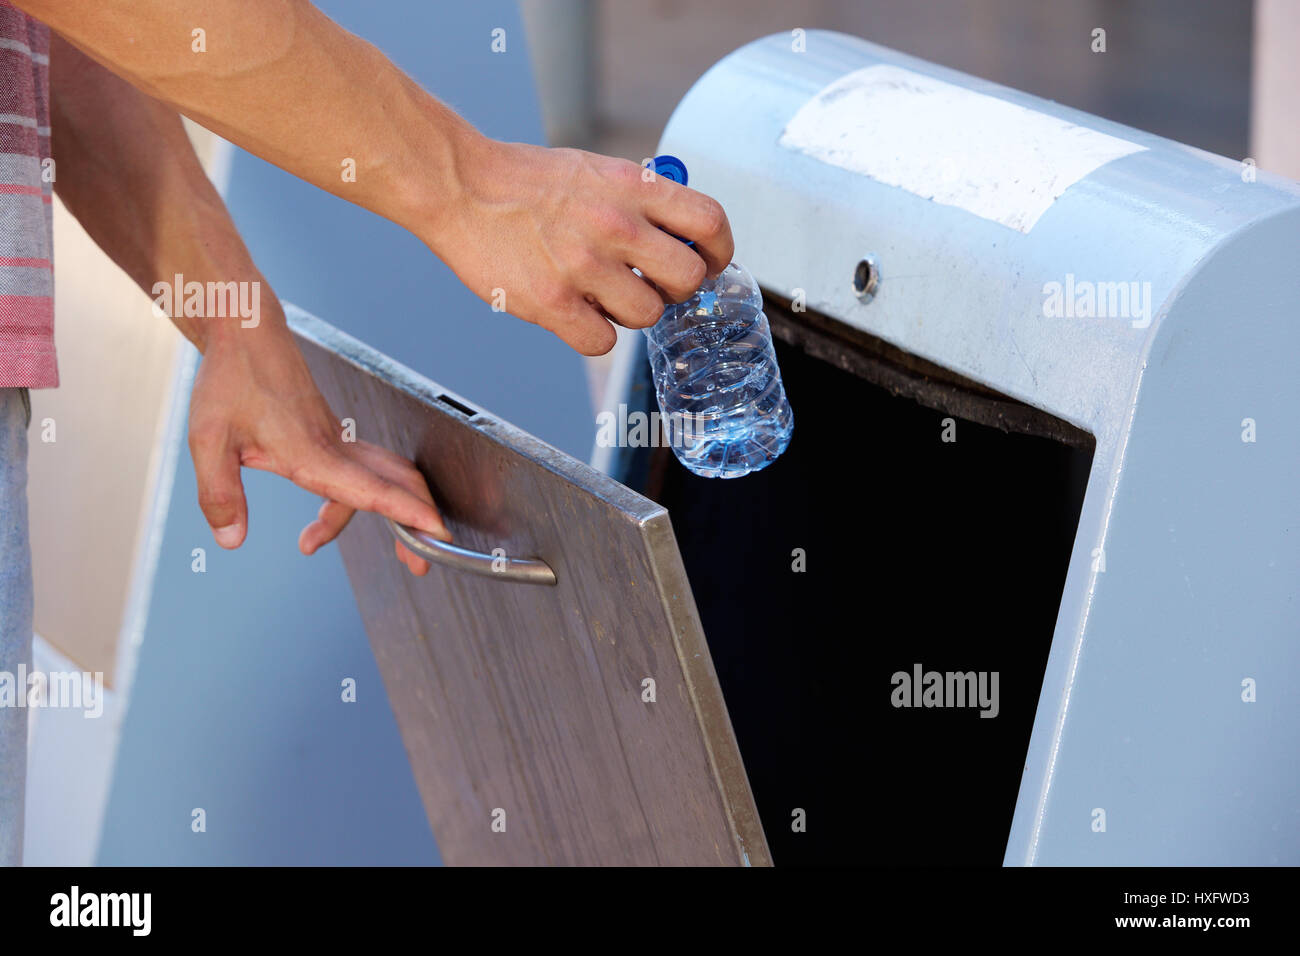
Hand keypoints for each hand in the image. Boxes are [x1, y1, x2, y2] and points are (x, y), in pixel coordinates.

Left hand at [187, 307, 447, 574]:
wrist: (246, 334)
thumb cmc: (230, 379)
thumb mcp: (208, 439)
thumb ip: (219, 494)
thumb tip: (231, 540)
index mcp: (310, 451)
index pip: (370, 489)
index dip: (407, 513)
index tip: (436, 532)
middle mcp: (333, 446)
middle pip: (396, 483)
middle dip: (415, 523)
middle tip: (417, 564)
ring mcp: (337, 439)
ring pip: (383, 478)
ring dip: (390, 512)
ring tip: (350, 546)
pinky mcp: (332, 435)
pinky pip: (364, 470)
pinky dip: (363, 497)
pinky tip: (323, 517)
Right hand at [424, 139, 735, 354]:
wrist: (460, 186)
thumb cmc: (526, 183)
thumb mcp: (597, 170)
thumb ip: (642, 200)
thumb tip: (685, 236)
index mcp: (631, 186)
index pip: (709, 222)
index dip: (718, 251)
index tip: (709, 262)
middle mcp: (615, 224)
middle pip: (688, 277)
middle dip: (676, 289)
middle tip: (652, 285)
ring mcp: (584, 266)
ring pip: (648, 315)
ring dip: (631, 313)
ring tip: (602, 295)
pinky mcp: (553, 303)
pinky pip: (602, 341)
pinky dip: (593, 334)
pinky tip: (575, 312)